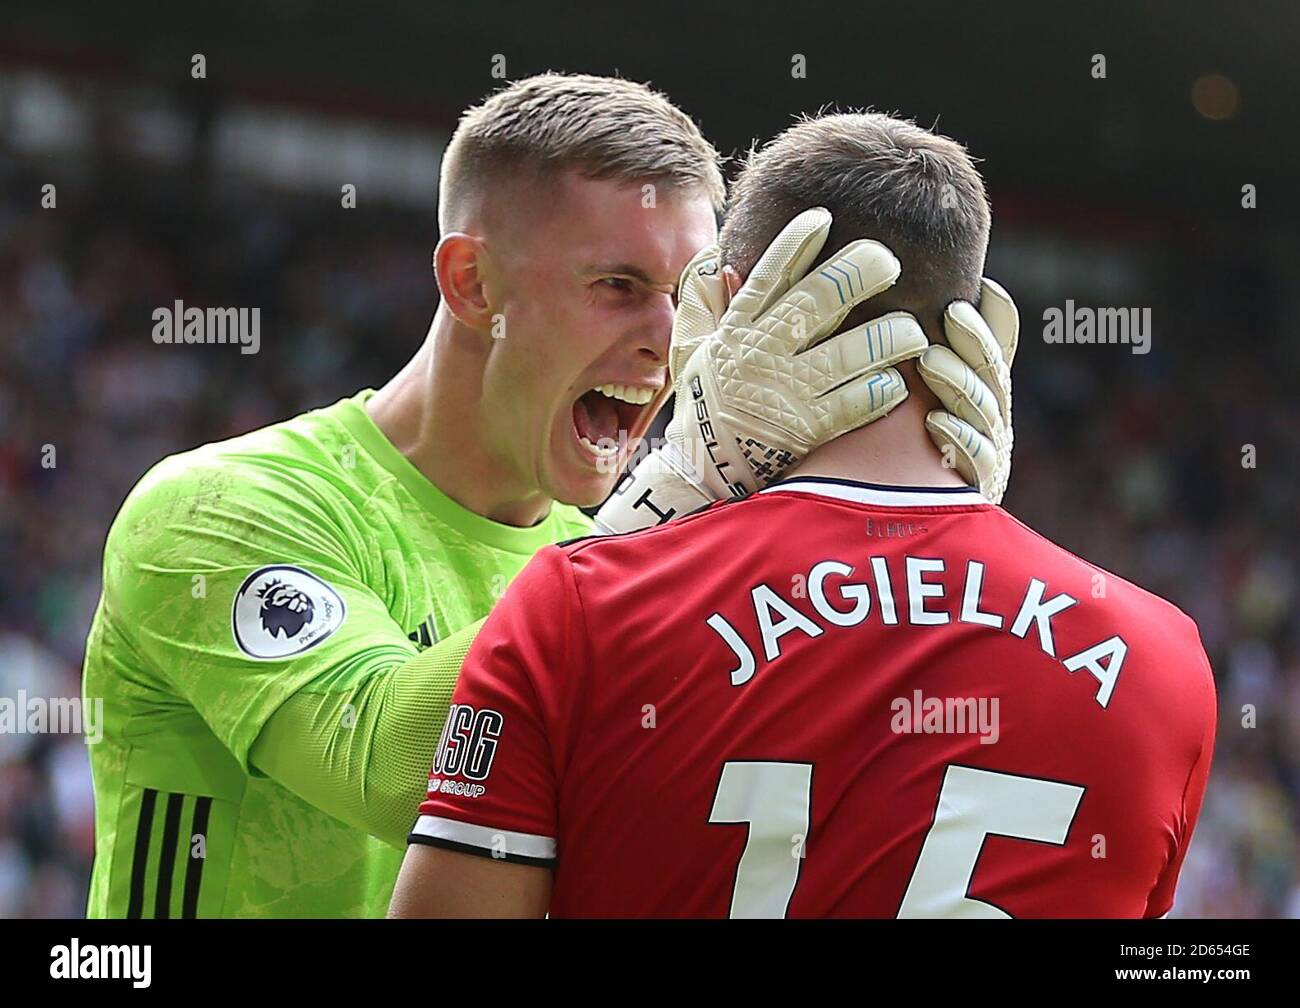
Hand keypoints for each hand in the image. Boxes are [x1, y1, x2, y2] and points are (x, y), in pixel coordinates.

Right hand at [665, 207, 927, 497]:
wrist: (702, 473)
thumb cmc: (702, 406)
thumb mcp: (689, 351)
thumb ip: (703, 305)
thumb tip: (717, 261)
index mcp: (737, 330)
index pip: (769, 276)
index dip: (796, 244)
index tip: (823, 219)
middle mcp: (763, 353)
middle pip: (818, 301)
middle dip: (857, 274)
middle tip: (888, 261)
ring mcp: (787, 391)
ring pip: (850, 352)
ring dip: (888, 337)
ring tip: (913, 331)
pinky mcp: (807, 428)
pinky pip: (856, 403)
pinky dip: (881, 390)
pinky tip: (897, 381)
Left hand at [917, 278, 1018, 502]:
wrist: (893, 515)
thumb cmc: (903, 443)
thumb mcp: (918, 391)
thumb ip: (930, 351)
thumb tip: (939, 294)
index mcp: (984, 392)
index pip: (999, 349)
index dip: (996, 319)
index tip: (984, 287)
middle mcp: (993, 419)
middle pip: (992, 374)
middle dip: (975, 340)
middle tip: (952, 312)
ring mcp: (989, 453)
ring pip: (984, 410)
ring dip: (959, 382)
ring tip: (930, 359)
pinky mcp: (975, 489)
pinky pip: (976, 458)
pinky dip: (958, 437)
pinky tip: (935, 420)